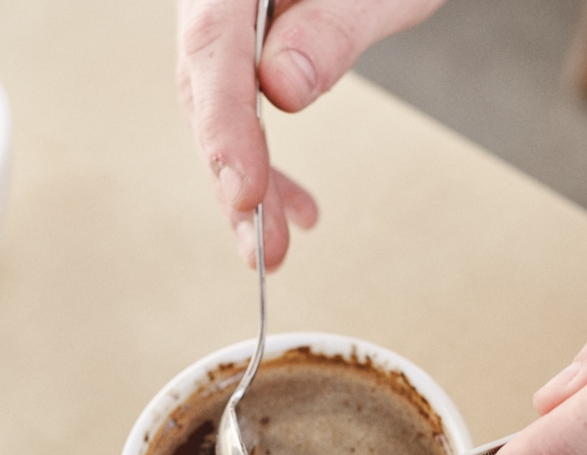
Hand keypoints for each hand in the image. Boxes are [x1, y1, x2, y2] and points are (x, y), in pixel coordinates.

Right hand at [177, 0, 445, 268]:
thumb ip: (331, 25)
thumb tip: (282, 88)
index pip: (214, 44)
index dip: (225, 126)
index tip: (245, 193)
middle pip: (208, 91)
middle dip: (236, 180)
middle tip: (263, 250)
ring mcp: (230, 25)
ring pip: (223, 115)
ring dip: (251, 189)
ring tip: (277, 245)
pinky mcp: (251, 52)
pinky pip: (246, 113)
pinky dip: (270, 167)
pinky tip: (299, 209)